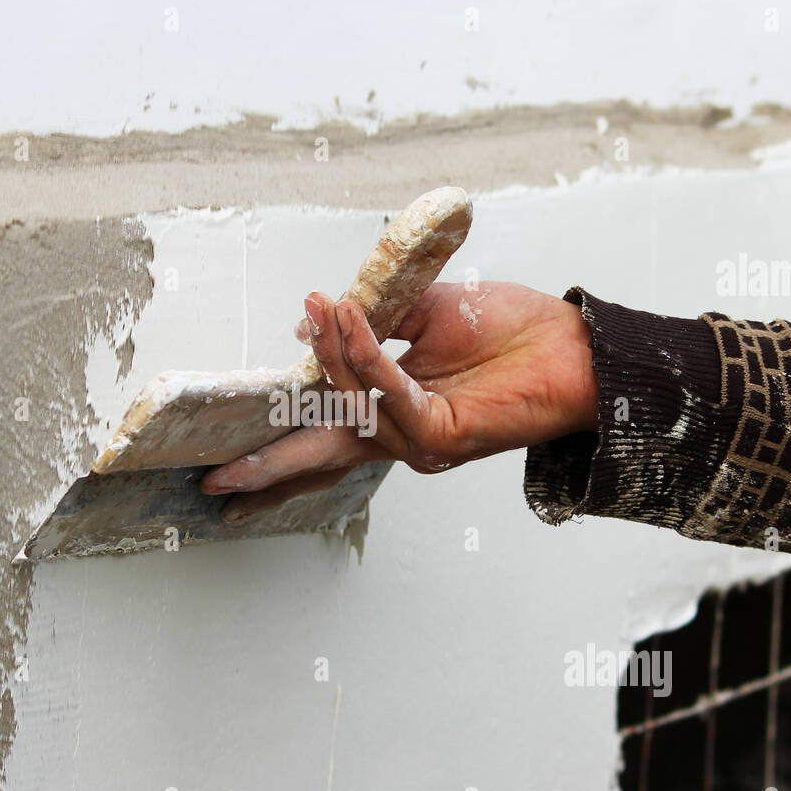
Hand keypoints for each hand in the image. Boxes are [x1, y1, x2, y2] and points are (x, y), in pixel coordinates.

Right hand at [199, 281, 597, 521]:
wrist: (574, 345)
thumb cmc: (511, 330)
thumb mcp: (428, 312)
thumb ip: (374, 319)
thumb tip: (315, 320)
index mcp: (391, 411)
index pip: (322, 431)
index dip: (277, 440)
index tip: (231, 451)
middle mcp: (399, 436)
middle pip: (317, 456)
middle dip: (265, 470)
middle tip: (216, 483)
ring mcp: (418, 441)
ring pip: (350, 406)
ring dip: (330, 355)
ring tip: (317, 307)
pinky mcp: (440, 435)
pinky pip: (388, 393)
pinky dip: (365, 355)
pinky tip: (345, 318)